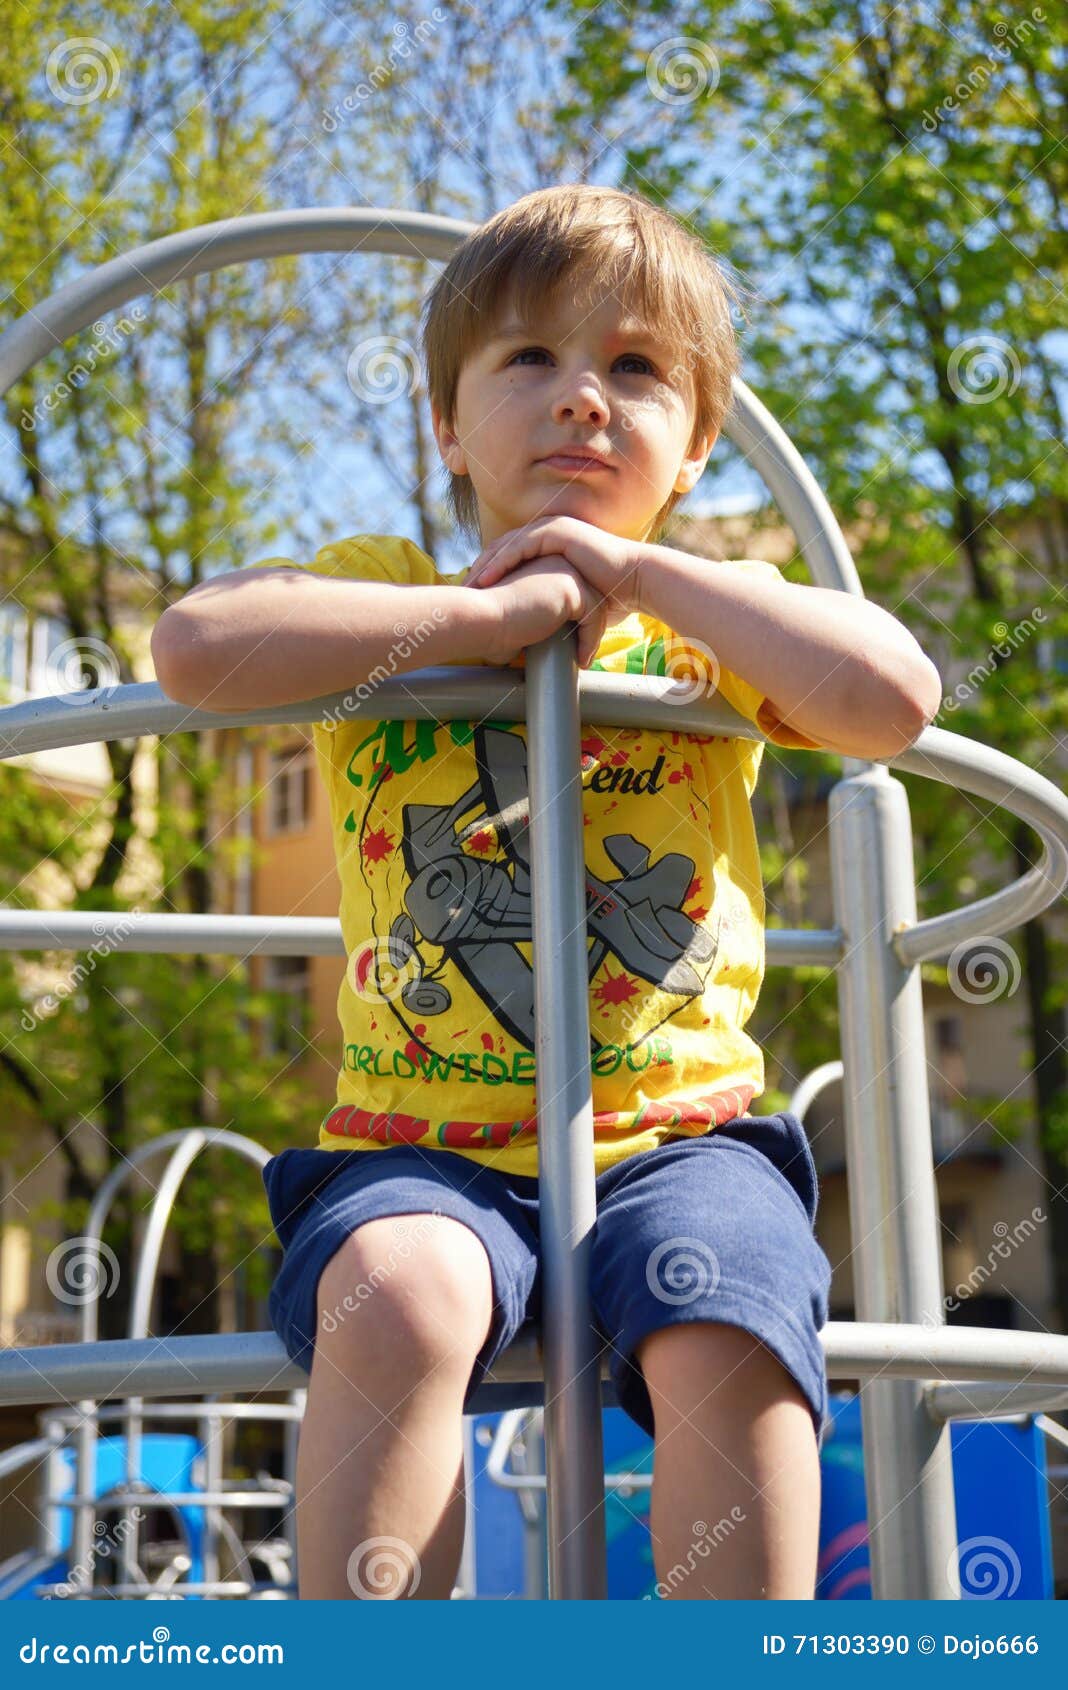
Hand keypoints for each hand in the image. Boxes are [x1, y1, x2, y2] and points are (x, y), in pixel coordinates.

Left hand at [464, 515, 641, 611]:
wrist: (635, 582)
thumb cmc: (609, 595)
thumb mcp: (571, 598)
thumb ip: (553, 604)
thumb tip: (537, 630)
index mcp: (548, 546)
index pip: (509, 557)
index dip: (488, 575)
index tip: (470, 597)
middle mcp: (547, 533)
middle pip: (502, 549)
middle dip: (479, 570)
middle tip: (460, 591)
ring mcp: (552, 529)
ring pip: (507, 545)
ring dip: (485, 565)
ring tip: (467, 586)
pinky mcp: (558, 531)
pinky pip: (521, 545)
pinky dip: (502, 560)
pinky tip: (486, 577)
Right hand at [480, 555, 612, 668]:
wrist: (484, 618)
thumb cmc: (494, 625)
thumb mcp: (524, 617)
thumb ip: (541, 620)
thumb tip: (555, 645)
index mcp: (544, 565)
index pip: (574, 595)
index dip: (577, 624)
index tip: (574, 650)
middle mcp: (557, 562)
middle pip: (589, 599)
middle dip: (590, 631)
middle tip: (584, 657)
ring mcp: (566, 572)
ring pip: (596, 608)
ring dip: (593, 637)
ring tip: (583, 660)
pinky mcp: (571, 587)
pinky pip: (593, 616)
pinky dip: (591, 640)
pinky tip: (581, 658)